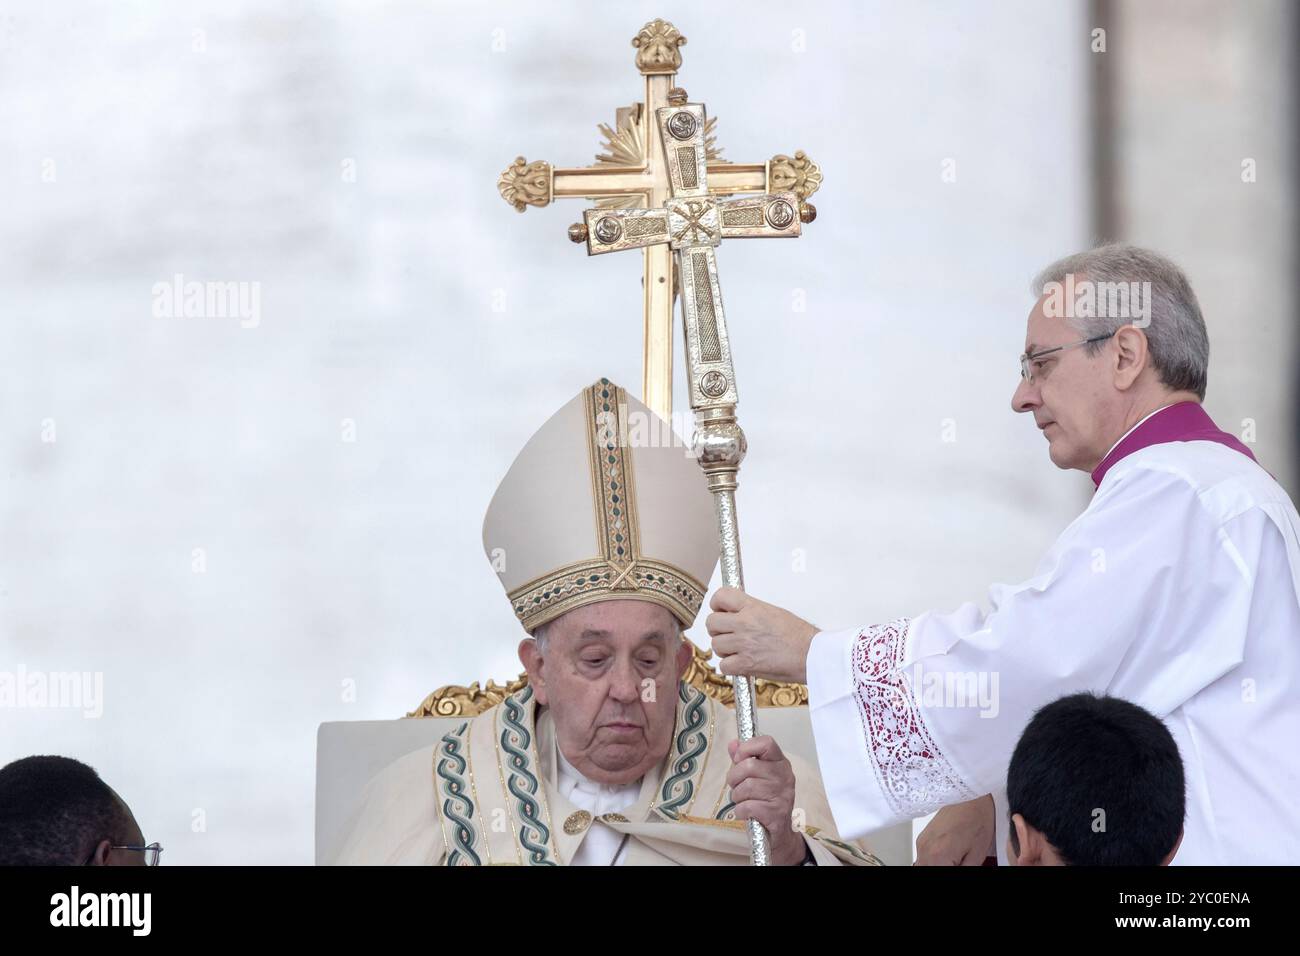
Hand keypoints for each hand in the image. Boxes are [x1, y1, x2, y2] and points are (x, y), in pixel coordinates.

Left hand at [706, 587, 816, 683]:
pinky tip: (741, 663)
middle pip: (711, 622)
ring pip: (715, 645)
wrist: (812, 655)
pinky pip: (723, 666)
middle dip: (717, 629)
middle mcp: (745, 624)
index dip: (716, 604)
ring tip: (737, 650)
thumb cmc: (799, 636)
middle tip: (727, 633)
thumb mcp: (774, 612)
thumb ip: (751, 610)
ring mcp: (744, 644)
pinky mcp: (746, 664)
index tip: (720, 610)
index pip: (721, 596)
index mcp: (753, 608)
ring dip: (724, 650)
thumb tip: (736, 612)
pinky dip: (730, 667)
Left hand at [726, 735, 805, 865]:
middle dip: (734, 778)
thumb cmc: (766, 800)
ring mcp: (782, 795)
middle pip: (749, 766)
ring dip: (737, 796)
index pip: (766, 743)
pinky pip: (747, 806)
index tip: (739, 758)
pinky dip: (740, 811)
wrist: (779, 833)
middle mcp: (784, 776)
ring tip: (743, 800)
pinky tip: (746, 813)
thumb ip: (744, 759)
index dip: (747, 748)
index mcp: (780, 763)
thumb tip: (733, 744)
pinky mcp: (776, 813)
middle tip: (737, 786)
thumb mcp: (756, 776)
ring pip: (746, 787)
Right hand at [914, 794, 995, 864]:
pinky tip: (948, 857)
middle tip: (957, 863)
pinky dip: (934, 861)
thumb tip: (962, 872)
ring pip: (923, 865)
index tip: (960, 865)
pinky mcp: (923, 837)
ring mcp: (922, 842)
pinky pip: (924, 857)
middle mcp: (925, 849)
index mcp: (938, 856)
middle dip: (942, 868)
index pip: (939, 874)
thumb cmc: (976, 818)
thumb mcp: (977, 854)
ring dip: (937, 865)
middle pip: (927, 869)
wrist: (969, 794)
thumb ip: (966, 870)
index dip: (953, 870)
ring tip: (953, 860)